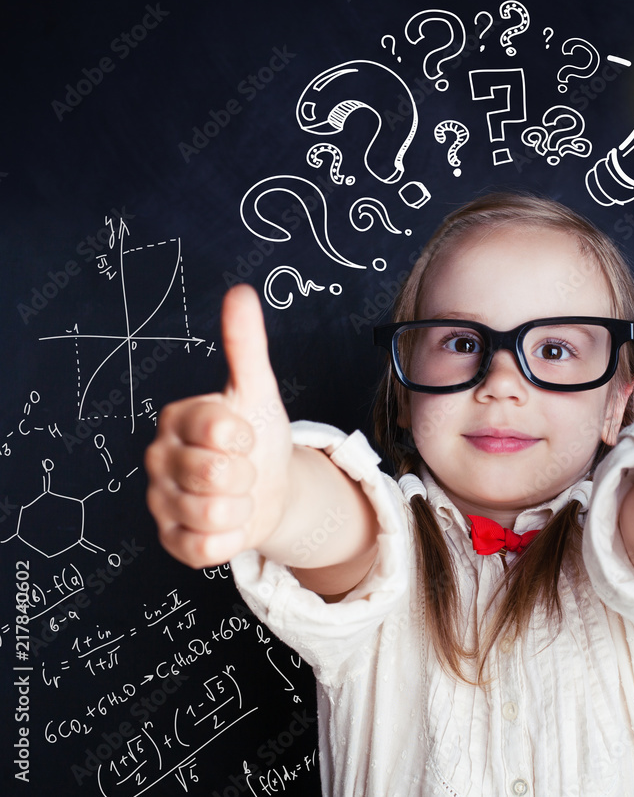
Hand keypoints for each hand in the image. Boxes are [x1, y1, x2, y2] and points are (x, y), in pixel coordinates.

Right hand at [145, 285, 292, 566]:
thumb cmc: (257, 438)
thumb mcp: (258, 390)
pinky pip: (206, 548)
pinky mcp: (171, 541)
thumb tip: (241, 293)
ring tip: (239, 494)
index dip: (246, 436)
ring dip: (242, 507)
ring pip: (214, 513)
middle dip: (247, 474)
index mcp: (177, 418)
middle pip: (216, 475)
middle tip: (244, 468)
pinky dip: (230, 538)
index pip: (219, 429)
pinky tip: (228, 520)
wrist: (267, 488)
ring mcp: (160, 501)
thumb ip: (246, 344)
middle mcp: (158, 458)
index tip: (245, 435)